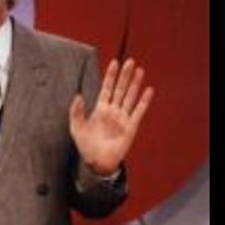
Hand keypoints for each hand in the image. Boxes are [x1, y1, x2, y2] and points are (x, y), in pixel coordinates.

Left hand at [69, 58, 154, 175]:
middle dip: (125, 75)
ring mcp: (123, 118)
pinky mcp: (131, 127)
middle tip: (130, 61)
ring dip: (135, 84)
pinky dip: (144, 101)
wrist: (97, 163)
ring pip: (130, 97)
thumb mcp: (77, 128)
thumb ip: (76, 112)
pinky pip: (138, 111)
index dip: (110, 76)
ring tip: (139, 70)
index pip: (106, 88)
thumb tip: (77, 96)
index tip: (114, 63)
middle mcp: (113, 111)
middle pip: (120, 89)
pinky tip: (148, 90)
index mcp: (100, 109)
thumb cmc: (86, 146)